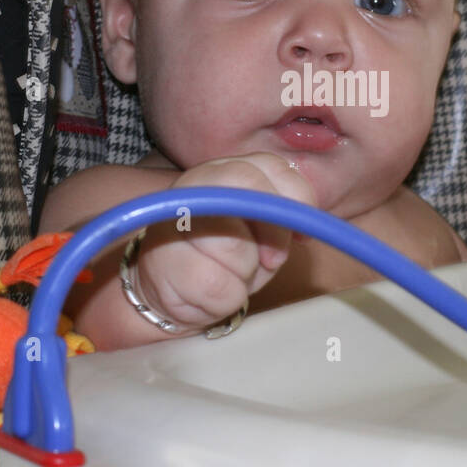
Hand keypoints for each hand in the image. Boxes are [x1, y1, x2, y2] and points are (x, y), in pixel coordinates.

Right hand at [128, 153, 315, 330]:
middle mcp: (196, 183)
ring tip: (230, 273)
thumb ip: (281, 214)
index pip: (271, 166)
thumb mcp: (261, 229)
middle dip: (272, 232)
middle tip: (272, 260)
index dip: (296, 199)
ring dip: (246, 272)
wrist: (175, 289)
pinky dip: (227, 299)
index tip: (302, 234)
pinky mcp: (163, 263)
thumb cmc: (226, 255)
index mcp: (224, 169)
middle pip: (248, 187)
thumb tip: (302, 222)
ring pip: (235, 247)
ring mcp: (174, 219)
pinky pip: (219, 286)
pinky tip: (211, 292)